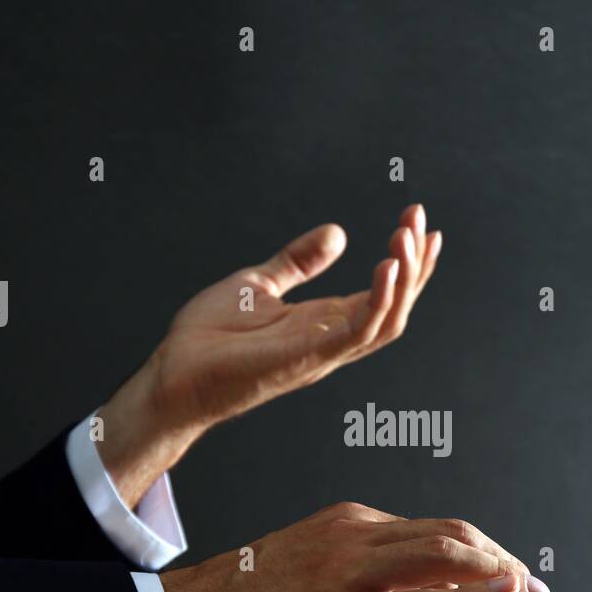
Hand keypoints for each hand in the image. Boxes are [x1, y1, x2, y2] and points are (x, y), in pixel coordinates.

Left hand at [98, 205, 441, 505]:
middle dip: (415, 264)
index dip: (406, 262)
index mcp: (323, 323)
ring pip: (386, 321)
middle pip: (395, 307)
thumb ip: (298, 261)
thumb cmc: (209, 338)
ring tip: (408, 237)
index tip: (418, 222)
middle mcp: (332, 341)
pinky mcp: (306, 359)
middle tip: (419, 218)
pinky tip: (387, 267)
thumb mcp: (258, 283)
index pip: (383, 295)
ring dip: (405, 279)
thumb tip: (338, 233)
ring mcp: (322, 352)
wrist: (173, 374)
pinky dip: (378, 301)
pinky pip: (356, 334)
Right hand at [157, 502, 551, 591]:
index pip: (436, 533)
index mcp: (349, 524)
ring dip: (499, 576)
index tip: (513, 581)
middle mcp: (354, 537)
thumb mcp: (317, 586)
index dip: (485, 556)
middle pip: (453, 537)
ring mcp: (347, 573)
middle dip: (504, 562)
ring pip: (444, 558)